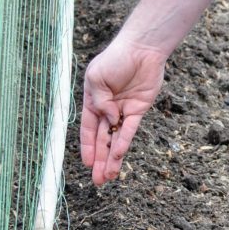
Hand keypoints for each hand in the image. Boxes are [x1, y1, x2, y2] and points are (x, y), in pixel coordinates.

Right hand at [80, 38, 165, 184]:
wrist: (141, 48)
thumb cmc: (115, 58)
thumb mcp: (97, 78)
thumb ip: (100, 101)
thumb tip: (109, 120)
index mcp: (93, 101)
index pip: (88, 129)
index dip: (87, 147)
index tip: (87, 164)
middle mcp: (108, 109)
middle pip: (102, 139)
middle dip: (100, 160)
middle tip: (98, 180)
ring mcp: (123, 111)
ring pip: (116, 139)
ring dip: (112, 158)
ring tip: (109, 176)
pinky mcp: (139, 110)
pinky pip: (130, 130)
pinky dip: (124, 142)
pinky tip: (119, 155)